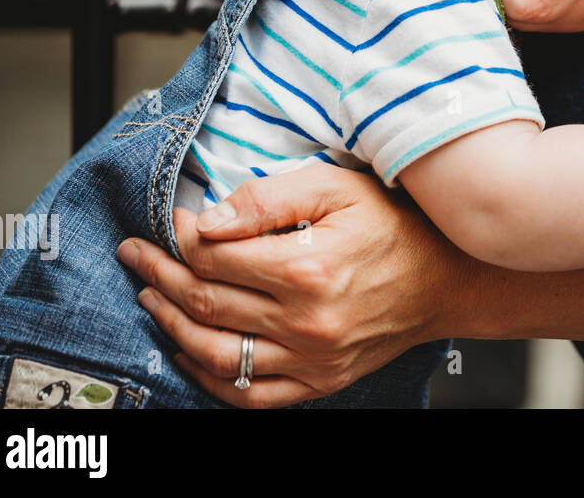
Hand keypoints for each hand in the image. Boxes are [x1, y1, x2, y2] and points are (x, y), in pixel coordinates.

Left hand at [116, 163, 468, 406]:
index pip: (215, 256)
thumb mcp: (338, 187)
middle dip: (160, 275)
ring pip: (216, 353)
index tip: (168, 221)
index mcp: (307, 268)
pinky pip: (249, 395)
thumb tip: (208, 222)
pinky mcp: (320, 381)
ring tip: (149, 299)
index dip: (181, 237)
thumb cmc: (394, 224)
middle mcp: (306, 321)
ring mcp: (312, 359)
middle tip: (137, 254)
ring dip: (170, 326)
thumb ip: (269, 198)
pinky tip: (189, 353)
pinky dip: (209, 378)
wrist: (447, 277)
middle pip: (206, 302)